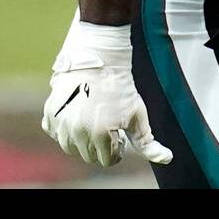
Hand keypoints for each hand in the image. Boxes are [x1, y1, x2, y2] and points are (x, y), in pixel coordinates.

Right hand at [40, 11, 172, 166]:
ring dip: (83, 139)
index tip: (121, 134)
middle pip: (90, 156)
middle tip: (109, 125)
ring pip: (71, 148)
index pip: (108, 160)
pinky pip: (56, 134)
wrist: (99, 58)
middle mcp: (78, 132)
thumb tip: (167, 159)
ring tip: (94, 119)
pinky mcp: (50, 114)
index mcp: (101, 134)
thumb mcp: (138, 114)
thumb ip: (149, 143)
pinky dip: (65, 129)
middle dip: (101, 145)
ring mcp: (62, 123)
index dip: (117, 148)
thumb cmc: (121, 87)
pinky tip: (78, 114)